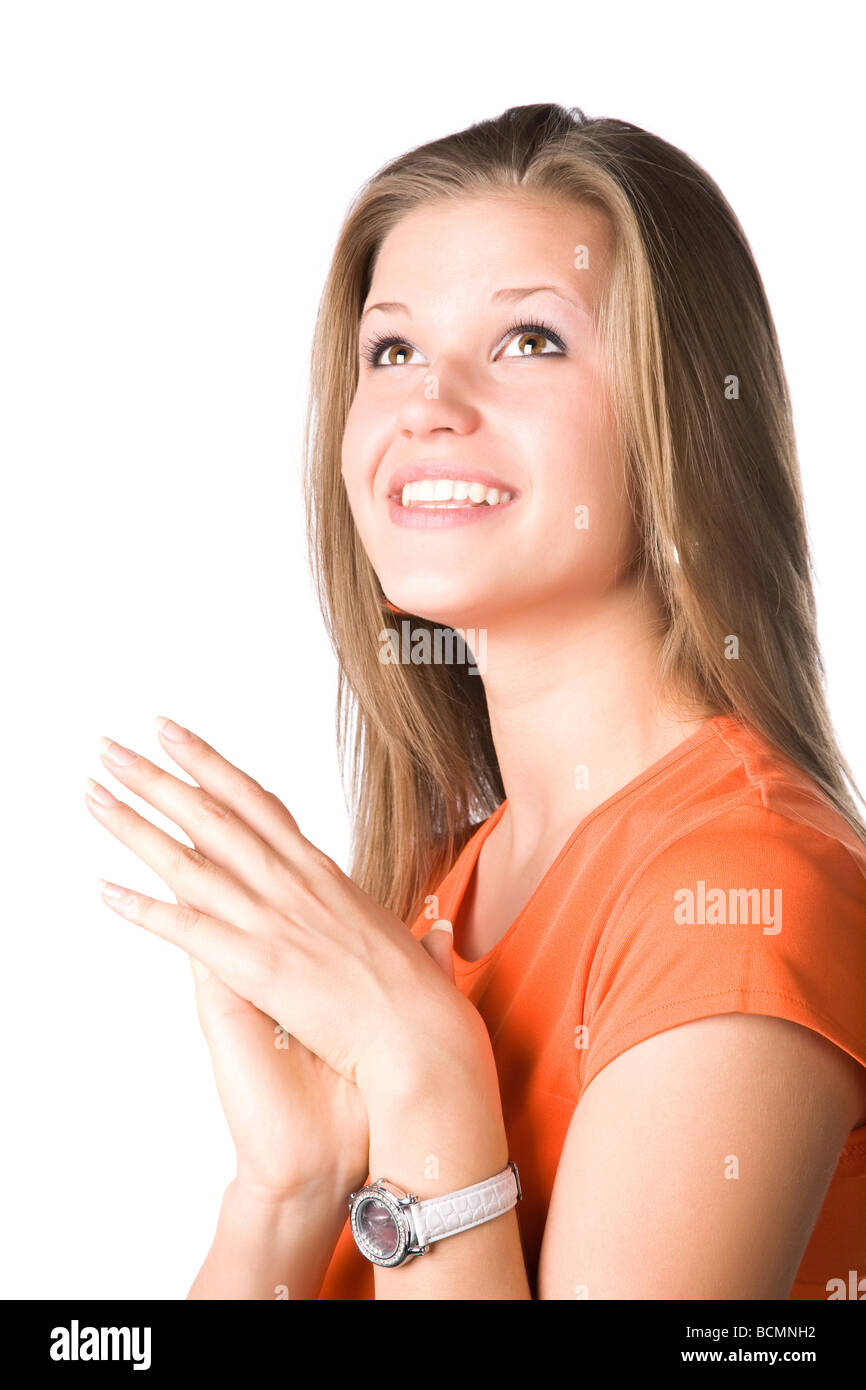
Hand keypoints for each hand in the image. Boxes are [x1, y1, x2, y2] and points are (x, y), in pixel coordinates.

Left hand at [85, 719, 480, 1164]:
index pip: (255, 803)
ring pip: (188, 860)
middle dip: (157, 777)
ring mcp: (272, 920)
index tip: (175, 736)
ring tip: (93, 793)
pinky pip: (186, 930)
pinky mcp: (255, 964)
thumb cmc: (419, 996)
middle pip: (212, 816)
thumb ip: (401, 930)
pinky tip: (104, 890)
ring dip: (134, 824)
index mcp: (321, 872)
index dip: (211, 766)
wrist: (422, 1032)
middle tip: (111, 747)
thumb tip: (430, 927)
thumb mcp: (406, 946)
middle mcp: (291, 883)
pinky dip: (143, 909)